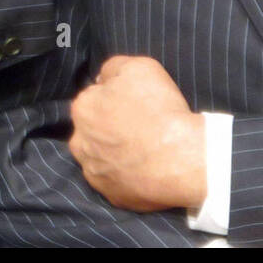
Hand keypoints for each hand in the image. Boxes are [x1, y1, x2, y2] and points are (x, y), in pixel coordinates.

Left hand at [69, 55, 205, 211]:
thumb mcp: (139, 67)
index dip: (114, 99)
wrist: (182, 158)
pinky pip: (115, 181)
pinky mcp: (111, 195)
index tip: (134, 104)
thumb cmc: (160, 109)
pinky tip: (145, 169)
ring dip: (114, 152)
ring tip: (142, 150)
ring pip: (100, 157)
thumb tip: (102, 79)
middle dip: (109, 127)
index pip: (93, 98)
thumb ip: (113, 68)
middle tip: (139, 127)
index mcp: (83, 108)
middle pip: (92, 129)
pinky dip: (126, 175)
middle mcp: (80, 142)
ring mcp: (94, 172)